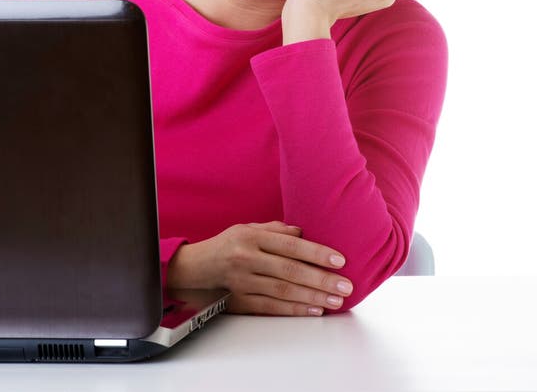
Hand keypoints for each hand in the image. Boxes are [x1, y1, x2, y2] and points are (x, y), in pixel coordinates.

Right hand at [166, 220, 351, 315]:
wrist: (193, 268)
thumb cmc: (225, 245)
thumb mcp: (246, 228)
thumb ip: (274, 229)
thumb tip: (302, 232)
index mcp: (251, 237)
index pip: (290, 245)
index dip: (316, 253)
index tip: (339, 260)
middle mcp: (247, 258)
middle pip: (290, 271)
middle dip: (321, 279)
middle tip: (345, 286)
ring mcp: (242, 282)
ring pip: (283, 291)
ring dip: (312, 297)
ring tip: (335, 301)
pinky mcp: (239, 301)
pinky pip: (271, 308)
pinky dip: (294, 310)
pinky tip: (312, 310)